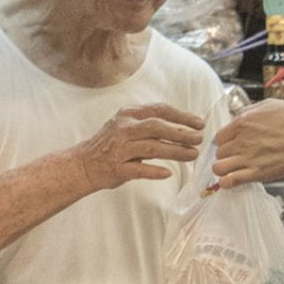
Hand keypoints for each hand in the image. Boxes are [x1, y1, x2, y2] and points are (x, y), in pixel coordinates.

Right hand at [78, 104, 205, 191]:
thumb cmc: (111, 146)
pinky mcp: (116, 168)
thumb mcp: (128, 127)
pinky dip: (155, 171)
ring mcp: (119, 148)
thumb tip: (185, 127)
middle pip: (157, 127)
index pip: (159, 110)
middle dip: (181, 132)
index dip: (182, 116)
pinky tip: (168, 173)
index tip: (199, 123)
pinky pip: (139, 169)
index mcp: (128, 115)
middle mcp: (123, 128)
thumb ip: (151, 125)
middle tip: (199, 139)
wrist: (83, 164)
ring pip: (152, 147)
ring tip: (192, 155)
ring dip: (175, 151)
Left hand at [212, 100, 283, 188]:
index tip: (235, 145)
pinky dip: (227, 182)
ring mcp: (248, 157)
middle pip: (220, 152)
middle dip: (227, 155)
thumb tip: (239, 117)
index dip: (226, 142)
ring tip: (235, 170)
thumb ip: (250, 111)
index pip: (220, 136)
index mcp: (243, 122)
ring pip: (218, 167)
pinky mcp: (257, 173)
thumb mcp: (271, 105)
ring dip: (224, 169)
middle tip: (240, 157)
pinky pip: (229, 181)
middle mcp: (242, 139)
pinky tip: (233, 180)